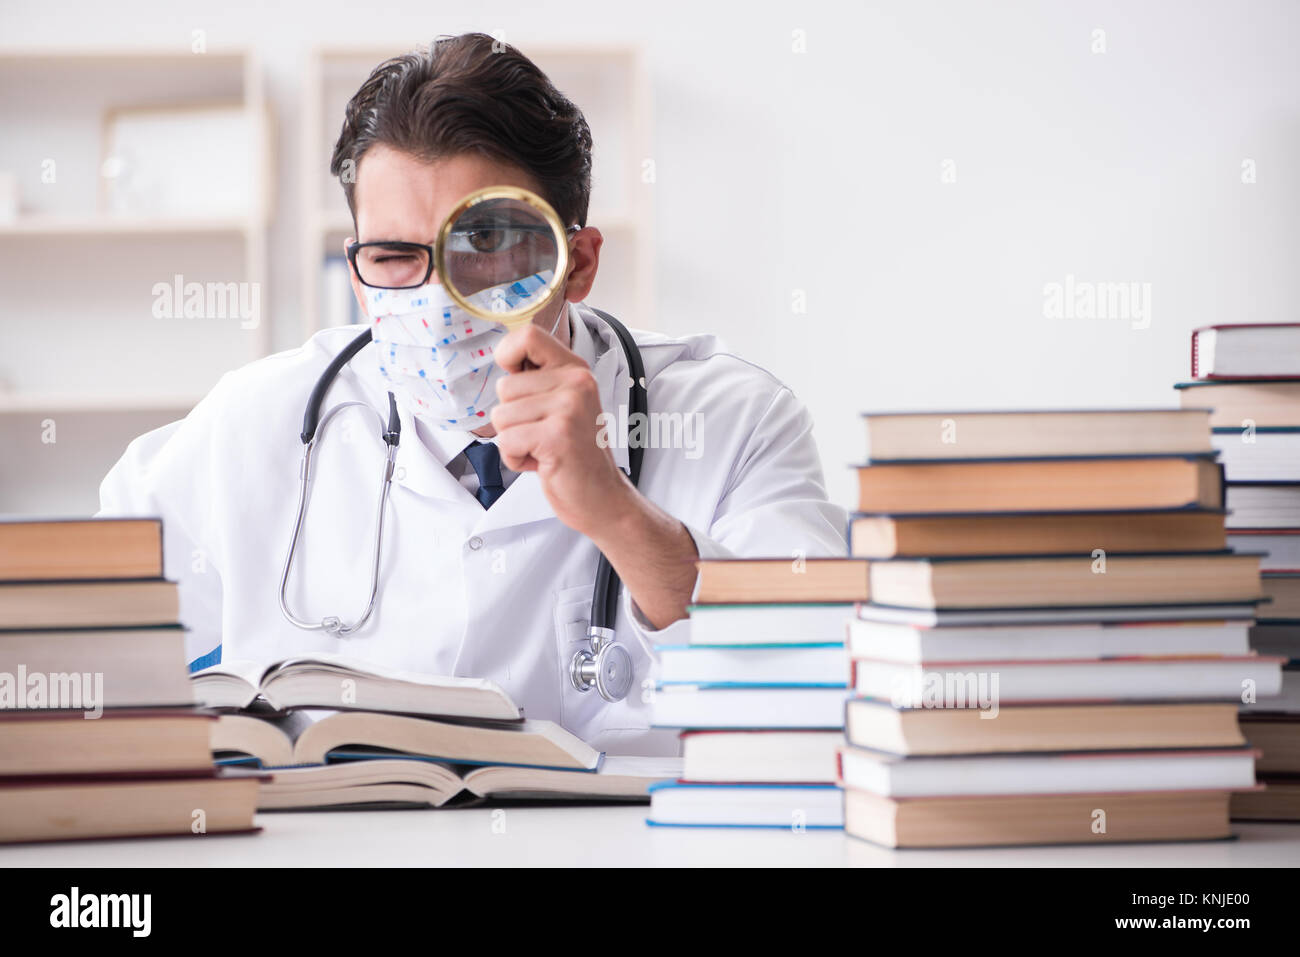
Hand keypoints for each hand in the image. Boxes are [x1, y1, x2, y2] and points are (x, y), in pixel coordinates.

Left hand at [490, 322, 635, 537]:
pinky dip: (516, 459)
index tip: (517, 381)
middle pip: (504, 387)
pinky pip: (507, 441)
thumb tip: (502, 352)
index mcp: (575, 370)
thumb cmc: (576, 453)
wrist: (602, 497)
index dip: (508, 355)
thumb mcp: (563, 404)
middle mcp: (576, 383)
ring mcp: (569, 408)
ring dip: (514, 441)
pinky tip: (542, 462)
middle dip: (512, 419)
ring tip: (543, 448)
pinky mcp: (558, 435)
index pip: (527, 335)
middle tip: (542, 434)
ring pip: (501, 416)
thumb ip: (538, 379)